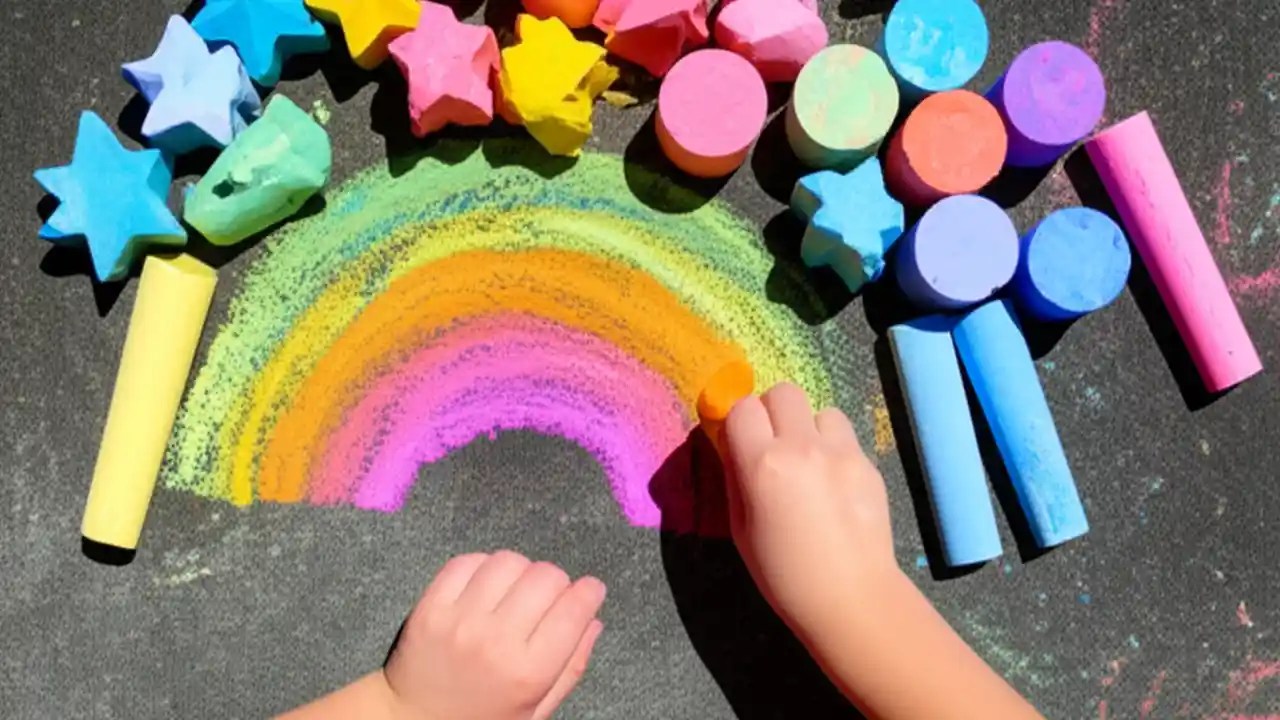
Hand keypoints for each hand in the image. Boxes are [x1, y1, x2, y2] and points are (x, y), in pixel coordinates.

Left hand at [385, 551, 606, 719]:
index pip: (574, 609)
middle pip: (546, 577)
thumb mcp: (536, 710)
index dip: (590, 592)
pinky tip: (486, 586)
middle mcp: (495, 641)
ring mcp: (459, 621)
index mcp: (528, 673)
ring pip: (509, 561)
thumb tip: (593, 618)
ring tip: (515, 590)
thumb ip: (571, 667)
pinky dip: (484, 566)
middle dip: (557, 582)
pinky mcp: (430, 606)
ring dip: (521, 570)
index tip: (590, 590)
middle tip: (550, 598)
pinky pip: (467, 562)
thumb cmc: (482, 719)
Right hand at [723, 383, 897, 641]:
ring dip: (808, 428)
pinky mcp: (867, 463)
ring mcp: (841, 452)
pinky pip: (844, 435)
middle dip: (772, 412)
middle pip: (783, 392)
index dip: (739, 422)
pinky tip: (833, 483)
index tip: (741, 443)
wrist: (850, 596)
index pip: (742, 407)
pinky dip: (833, 448)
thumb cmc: (783, 574)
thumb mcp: (740, 528)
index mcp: (763, 465)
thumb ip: (734, 476)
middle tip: (773, 445)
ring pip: (819, 409)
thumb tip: (730, 444)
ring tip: (809, 462)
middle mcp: (802, 448)